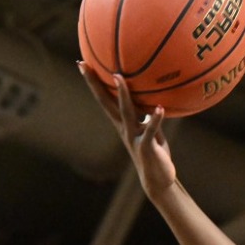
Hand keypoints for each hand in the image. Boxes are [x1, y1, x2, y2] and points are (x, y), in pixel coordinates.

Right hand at [79, 64, 177, 194]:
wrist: (158, 180)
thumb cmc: (154, 153)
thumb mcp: (151, 130)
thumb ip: (149, 115)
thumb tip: (152, 97)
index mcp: (123, 123)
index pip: (105, 100)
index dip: (94, 83)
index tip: (83, 64)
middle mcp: (124, 128)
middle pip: (106, 103)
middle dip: (95, 84)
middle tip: (85, 65)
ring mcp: (134, 137)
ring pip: (126, 112)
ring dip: (123, 94)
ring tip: (119, 77)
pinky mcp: (146, 147)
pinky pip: (151, 129)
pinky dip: (156, 118)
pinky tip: (161, 107)